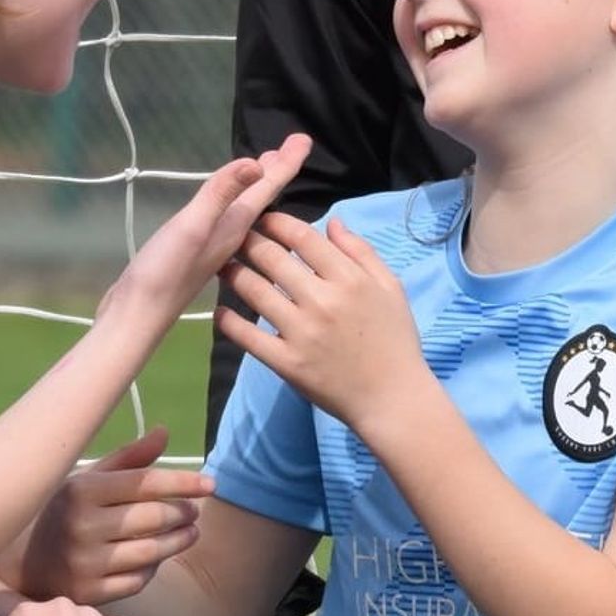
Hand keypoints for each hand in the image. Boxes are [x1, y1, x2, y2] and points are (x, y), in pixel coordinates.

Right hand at [3, 427, 213, 603]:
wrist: (21, 563)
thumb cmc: (64, 511)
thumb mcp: (88, 479)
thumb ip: (128, 459)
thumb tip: (165, 432)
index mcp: (82, 490)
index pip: (145, 482)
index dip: (183, 482)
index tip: (211, 484)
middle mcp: (81, 525)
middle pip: (154, 518)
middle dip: (183, 513)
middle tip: (195, 511)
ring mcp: (84, 562)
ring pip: (152, 552)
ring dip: (180, 541)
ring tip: (191, 532)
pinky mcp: (88, 593)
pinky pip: (138, 580)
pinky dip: (154, 568)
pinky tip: (158, 557)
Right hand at [103, 135, 311, 322]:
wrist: (138, 316)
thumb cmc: (165, 272)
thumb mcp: (192, 226)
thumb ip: (221, 195)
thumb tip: (255, 164)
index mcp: (236, 226)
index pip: (267, 188)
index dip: (285, 164)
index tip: (304, 140)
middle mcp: (232, 235)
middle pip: (261, 195)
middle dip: (276, 169)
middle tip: (293, 145)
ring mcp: (215, 245)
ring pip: (246, 207)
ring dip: (257, 184)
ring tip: (265, 165)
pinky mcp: (198, 253)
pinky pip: (228, 219)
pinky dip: (234, 201)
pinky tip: (230, 205)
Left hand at [215, 214, 427, 429]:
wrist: (392, 397)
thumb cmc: (394, 339)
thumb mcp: (390, 287)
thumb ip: (361, 252)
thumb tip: (331, 222)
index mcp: (349, 279)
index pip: (302, 237)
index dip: (277, 222)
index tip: (264, 218)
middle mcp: (322, 301)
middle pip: (273, 259)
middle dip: (249, 241)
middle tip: (235, 237)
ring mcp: (301, 332)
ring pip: (255, 292)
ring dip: (234, 274)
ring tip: (223, 266)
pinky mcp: (287, 363)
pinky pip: (249, 338)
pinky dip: (230, 323)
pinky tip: (220, 312)